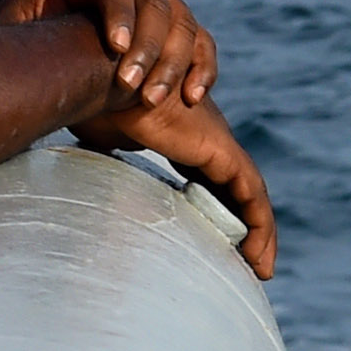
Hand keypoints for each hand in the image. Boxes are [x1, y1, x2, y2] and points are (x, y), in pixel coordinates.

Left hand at [0, 0, 213, 111]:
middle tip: (130, 88)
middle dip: (147, 48)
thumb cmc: (25, 28)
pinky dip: (202, 69)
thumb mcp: (12, 22)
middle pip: (153, 3)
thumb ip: (14, 25)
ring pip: (181, 24)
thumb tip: (11, 40)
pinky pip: (202, 43)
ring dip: (171, 64)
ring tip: (151, 100)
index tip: (116, 50)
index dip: (119, 12)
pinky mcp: (177, 27)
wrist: (53, 30)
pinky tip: (191, 96)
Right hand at [77, 91, 278, 278]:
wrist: (105, 81)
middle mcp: (206, 140)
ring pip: (251, 196)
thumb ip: (110, 161)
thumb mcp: (106, 142)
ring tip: (262, 268)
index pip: (211, 181)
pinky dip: (260, 224)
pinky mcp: (221, 150)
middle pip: (236, 191)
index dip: (219, 209)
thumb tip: (88, 186)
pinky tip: (258, 255)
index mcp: (183, 139)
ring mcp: (217, 143)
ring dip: (260, 233)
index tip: (220, 241)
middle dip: (246, 227)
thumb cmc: (97, 105)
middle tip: (249, 263)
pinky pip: (252, 194)